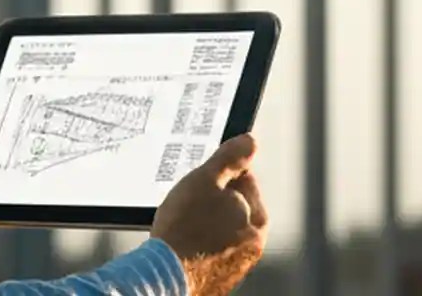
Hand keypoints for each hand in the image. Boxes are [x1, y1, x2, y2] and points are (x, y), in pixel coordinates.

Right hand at [151, 134, 268, 295]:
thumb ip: (230, 159)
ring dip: (204, 225)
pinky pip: (207, 253)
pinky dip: (196, 246)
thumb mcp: (205, 180)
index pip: (245, 182)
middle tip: (189, 203)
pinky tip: (180, 244)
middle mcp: (252, 246)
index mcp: (257, 220)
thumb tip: (249, 142)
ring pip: (219, 232)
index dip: (220, 175)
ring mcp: (235, 266)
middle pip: (233, 209)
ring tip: (182, 225)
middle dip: (212, 203)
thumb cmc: (185, 227)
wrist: (164, 275)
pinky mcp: (216, 279)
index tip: (202, 180)